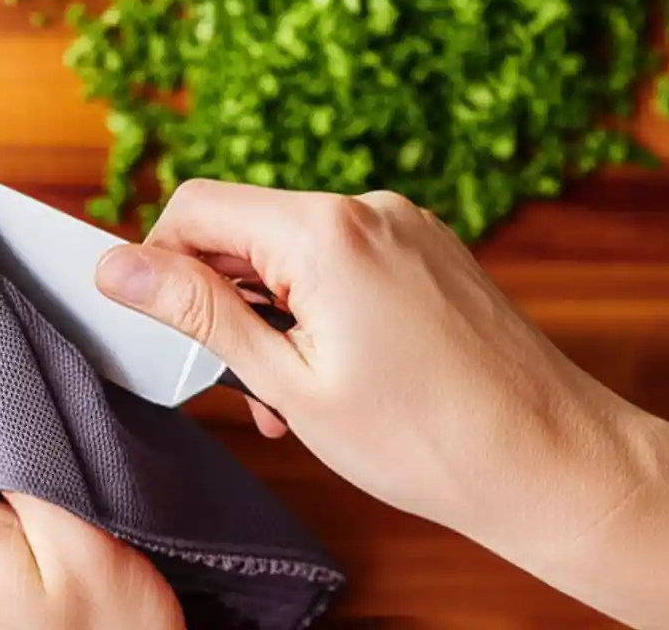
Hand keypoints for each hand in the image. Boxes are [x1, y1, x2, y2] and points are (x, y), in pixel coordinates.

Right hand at [95, 181, 668, 628]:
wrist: (551, 462)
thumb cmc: (428, 437)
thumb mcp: (288, 380)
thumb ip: (197, 312)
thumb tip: (117, 267)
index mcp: (326, 230)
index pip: (196, 206)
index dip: (159, 264)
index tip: (164, 327)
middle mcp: (367, 209)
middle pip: (244, 227)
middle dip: (221, 299)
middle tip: (237, 384)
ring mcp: (404, 226)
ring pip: (291, 250)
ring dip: (269, 313)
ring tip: (292, 395)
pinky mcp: (426, 249)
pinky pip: (341, 260)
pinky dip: (316, 308)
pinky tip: (331, 372)